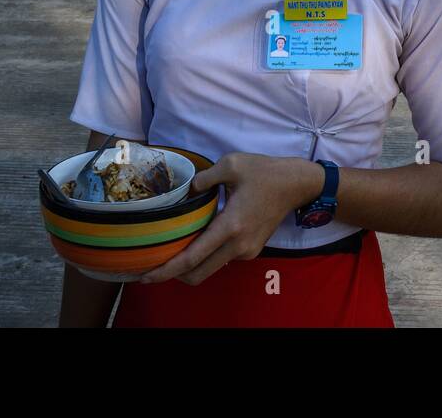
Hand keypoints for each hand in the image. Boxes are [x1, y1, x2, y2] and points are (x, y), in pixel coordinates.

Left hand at [136, 152, 321, 285]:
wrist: (296, 184)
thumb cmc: (265, 172)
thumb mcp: (231, 164)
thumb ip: (203, 178)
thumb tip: (186, 189)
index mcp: (230, 226)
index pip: (192, 258)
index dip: (165, 270)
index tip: (145, 275)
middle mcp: (238, 246)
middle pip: (198, 275)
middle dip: (172, 276)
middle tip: (151, 269)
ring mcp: (246, 251)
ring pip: (209, 269)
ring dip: (189, 267)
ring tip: (171, 253)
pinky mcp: (251, 251)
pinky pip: (221, 260)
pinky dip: (205, 258)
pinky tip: (196, 243)